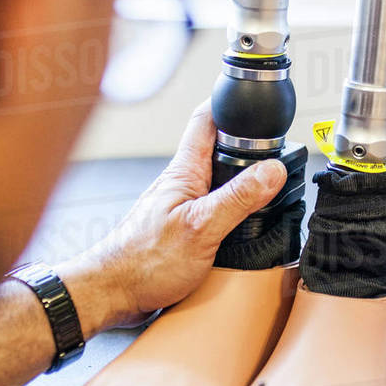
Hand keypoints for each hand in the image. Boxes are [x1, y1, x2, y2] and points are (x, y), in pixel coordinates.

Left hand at [73, 100, 286, 326]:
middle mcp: (182, 184)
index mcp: (184, 172)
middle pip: (218, 150)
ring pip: (217, 181)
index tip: (251, 93)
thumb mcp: (201, 227)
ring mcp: (181, 206)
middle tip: (273, 143)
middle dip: (245, 144)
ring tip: (266, 181)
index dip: (228, 101)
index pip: (206, 120)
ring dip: (240, 180)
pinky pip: (213, 209)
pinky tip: (243, 222)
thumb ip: (238, 197)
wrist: (113, 292)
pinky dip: (232, 210)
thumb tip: (272, 171)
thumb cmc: (143, 261)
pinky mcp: (182, 229)